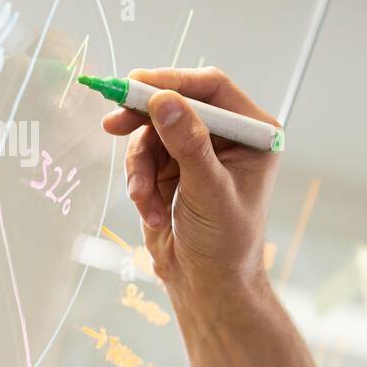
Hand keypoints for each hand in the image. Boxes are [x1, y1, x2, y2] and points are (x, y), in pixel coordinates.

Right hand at [101, 67, 280, 310]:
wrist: (208, 284)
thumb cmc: (225, 243)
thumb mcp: (208, 191)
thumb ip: (188, 145)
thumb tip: (164, 100)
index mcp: (253, 134)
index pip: (211, 88)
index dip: (172, 82)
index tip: (135, 86)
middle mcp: (229, 137)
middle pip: (175, 103)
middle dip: (143, 120)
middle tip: (112, 123)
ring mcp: (198, 151)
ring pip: (152, 132)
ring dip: (140, 166)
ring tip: (145, 200)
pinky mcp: (174, 168)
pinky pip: (143, 156)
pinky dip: (140, 182)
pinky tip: (151, 212)